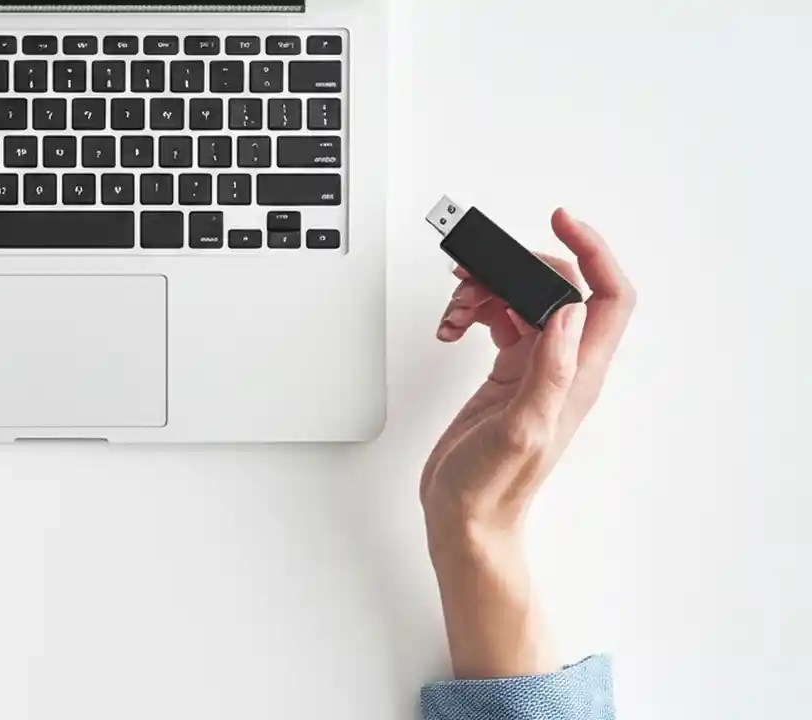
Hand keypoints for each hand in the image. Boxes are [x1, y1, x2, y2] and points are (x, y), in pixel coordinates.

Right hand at [421, 209, 635, 677]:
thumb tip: (572, 313)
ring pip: (520, 299)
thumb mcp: (523, 428)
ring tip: (453, 311)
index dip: (593, 250)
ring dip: (484, 290)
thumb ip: (551, 371)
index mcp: (578, 375)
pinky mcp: (507, 371)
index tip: (560, 220)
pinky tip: (452, 327)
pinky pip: (497, 318)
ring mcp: (534, 367)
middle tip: (472, 270)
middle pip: (555, 286)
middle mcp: (562, 365)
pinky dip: (472, 311)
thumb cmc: (492, 486)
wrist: (465, 515)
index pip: (609, 296)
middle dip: (514, 267)